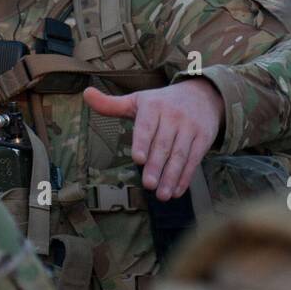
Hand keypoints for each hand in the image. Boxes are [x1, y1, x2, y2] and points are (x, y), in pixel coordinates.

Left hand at [82, 79, 223, 199]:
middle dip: (156, 166)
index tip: (138, 159)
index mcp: (153, 106)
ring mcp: (190, 127)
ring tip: (162, 195)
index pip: (147, 126)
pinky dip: (186, 177)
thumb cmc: (162, 102)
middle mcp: (173, 115)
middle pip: (163, 144)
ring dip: (171, 176)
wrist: (203, 94)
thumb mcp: (138, 100)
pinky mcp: (204, 138)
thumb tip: (86, 94)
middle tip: (148, 185)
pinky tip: (177, 191)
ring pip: (180, 154)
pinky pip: (194, 159)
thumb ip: (111, 104)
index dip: (143, 142)